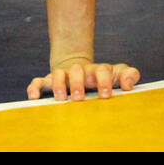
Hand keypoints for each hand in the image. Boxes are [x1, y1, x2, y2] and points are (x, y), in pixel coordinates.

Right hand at [27, 58, 141, 100]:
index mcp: (97, 71)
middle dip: (78, 83)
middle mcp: (79, 71)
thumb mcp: (115, 74)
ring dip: (59, 85)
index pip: (103, 70)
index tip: (106, 95)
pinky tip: (34, 98)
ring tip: (62, 98)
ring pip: (57, 74)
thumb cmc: (100, 76)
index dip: (104, 81)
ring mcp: (62, 75)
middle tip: (80, 98)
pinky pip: (39, 82)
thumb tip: (129, 84)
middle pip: (78, 70)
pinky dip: (35, 88)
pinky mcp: (48, 81)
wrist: (76, 66)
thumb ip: (128, 75)